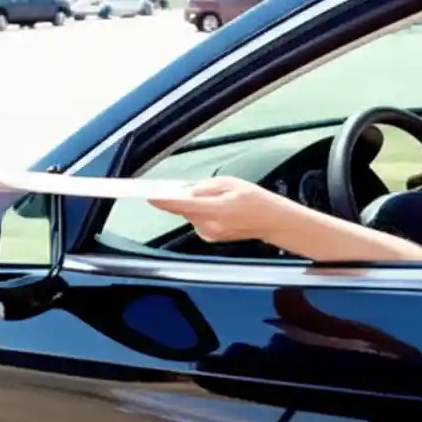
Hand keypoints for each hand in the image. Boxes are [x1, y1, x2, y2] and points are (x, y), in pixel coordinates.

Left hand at [148, 176, 296, 242]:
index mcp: (215, 210)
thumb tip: (187, 191)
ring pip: (191, 215)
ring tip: (218, 200)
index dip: (163, 201)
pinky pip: (198, 221)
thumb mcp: (230, 183)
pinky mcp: (212, 238)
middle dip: (185, 198)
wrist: (272, 221)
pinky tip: (220, 210)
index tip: (149, 196)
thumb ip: (205, 187)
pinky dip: (203, 214)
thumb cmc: (256, 200)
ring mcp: (210, 234)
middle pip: (184, 210)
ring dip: (196, 206)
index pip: (181, 205)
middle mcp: (210, 226)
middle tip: (196, 188)